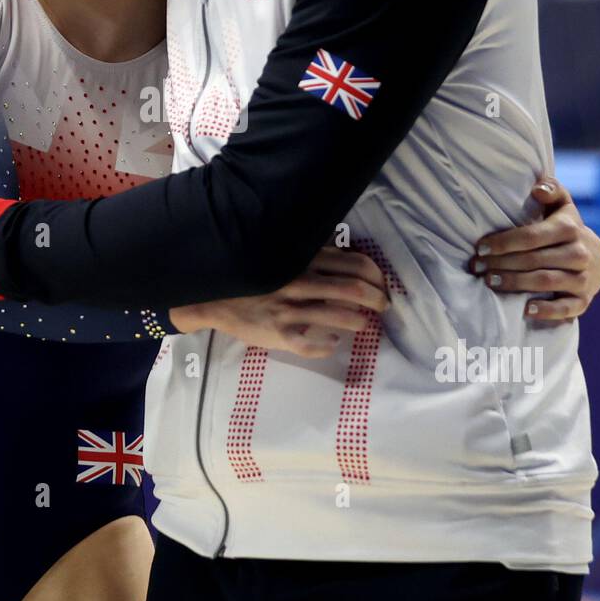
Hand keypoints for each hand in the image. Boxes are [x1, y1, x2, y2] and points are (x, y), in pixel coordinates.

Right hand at [169, 246, 389, 357]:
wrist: (216, 298)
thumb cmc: (256, 276)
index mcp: (304, 260)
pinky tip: (334, 343)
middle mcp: (300, 282)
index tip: (383, 285)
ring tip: (363, 324)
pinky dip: (329, 345)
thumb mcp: (284, 256)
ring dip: (359, 322)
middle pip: (354, 290)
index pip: (354, 265)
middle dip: (377, 300)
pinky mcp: (279, 334)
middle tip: (384, 307)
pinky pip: (312, 344)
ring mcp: (290, 309)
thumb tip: (347, 258)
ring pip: (339, 316)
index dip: (376, 276)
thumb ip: (313, 255)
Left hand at [469, 177, 599, 321]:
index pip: (531, 236)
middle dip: (501, 264)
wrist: (595, 257)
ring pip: (545, 282)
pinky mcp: (583, 300)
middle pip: (534, 260)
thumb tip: (538, 188)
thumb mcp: (562, 206)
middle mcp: (578, 254)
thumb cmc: (565, 228)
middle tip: (477, 267)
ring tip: (489, 282)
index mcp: (569, 229)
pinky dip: (546, 310)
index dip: (503, 242)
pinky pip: (566, 308)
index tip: (480, 248)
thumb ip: (552, 190)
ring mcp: (583, 279)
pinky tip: (525, 310)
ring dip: (515, 283)